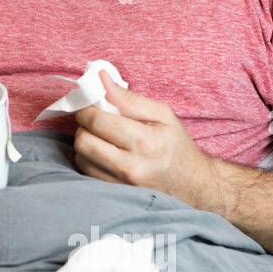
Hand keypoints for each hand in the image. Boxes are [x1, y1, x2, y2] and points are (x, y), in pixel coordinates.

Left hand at [72, 70, 219, 206]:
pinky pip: (86, 171)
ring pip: (81, 156)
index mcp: (145, 142)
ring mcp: (121, 184)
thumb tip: (101, 78)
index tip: (90, 102)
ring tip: (102, 136)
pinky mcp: (114, 193)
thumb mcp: (162, 115)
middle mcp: (131, 166)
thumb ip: (129, 98)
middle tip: (94, 118)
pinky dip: (89, 158)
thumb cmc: (176, 145)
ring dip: (86, 142)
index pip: (97, 121)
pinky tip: (104, 152)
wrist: (191, 184)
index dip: (87, 107)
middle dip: (83, 125)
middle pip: (83, 140)